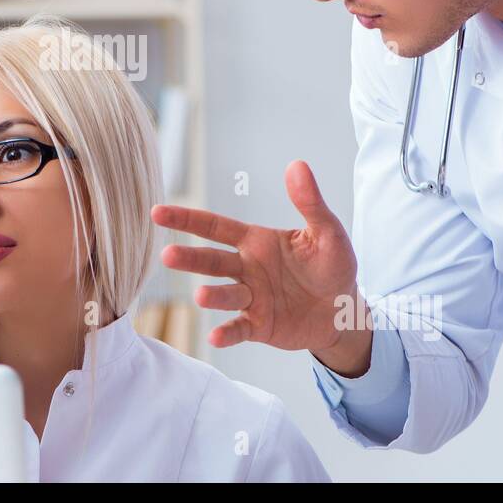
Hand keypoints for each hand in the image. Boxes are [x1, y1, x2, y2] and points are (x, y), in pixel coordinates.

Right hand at [151, 160, 373, 375]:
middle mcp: (246, 269)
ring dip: (211, 296)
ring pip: (224, 294)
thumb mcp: (328, 232)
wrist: (344, 311)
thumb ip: (310, 203)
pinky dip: (227, 333)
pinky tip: (215, 337)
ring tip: (201, 296)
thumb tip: (296, 165)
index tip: (157, 213)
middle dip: (189, 259)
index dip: (186, 219)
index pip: (215, 227)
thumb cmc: (332, 267)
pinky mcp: (259, 326)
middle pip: (211, 262)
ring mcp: (250, 299)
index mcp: (256, 242)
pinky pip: (239, 328)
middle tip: (167, 256)